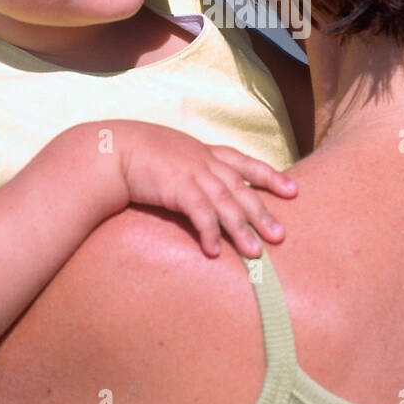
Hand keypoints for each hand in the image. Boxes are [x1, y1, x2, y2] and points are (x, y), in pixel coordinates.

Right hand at [114, 122, 295, 257]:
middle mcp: (204, 162)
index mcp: (204, 152)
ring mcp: (192, 173)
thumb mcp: (171, 155)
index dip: (270, 176)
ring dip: (241, 229)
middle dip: (262, 213)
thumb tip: (198, 189)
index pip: (245, 163)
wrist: (110, 150)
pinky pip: (199, 213)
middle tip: (281, 236)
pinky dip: (209, 232)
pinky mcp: (177, 187)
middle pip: (241, 189)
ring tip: (255, 253)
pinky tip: (214, 252)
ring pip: (226, 204)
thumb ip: (188, 168)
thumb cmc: (136, 154)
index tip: (293, 190)